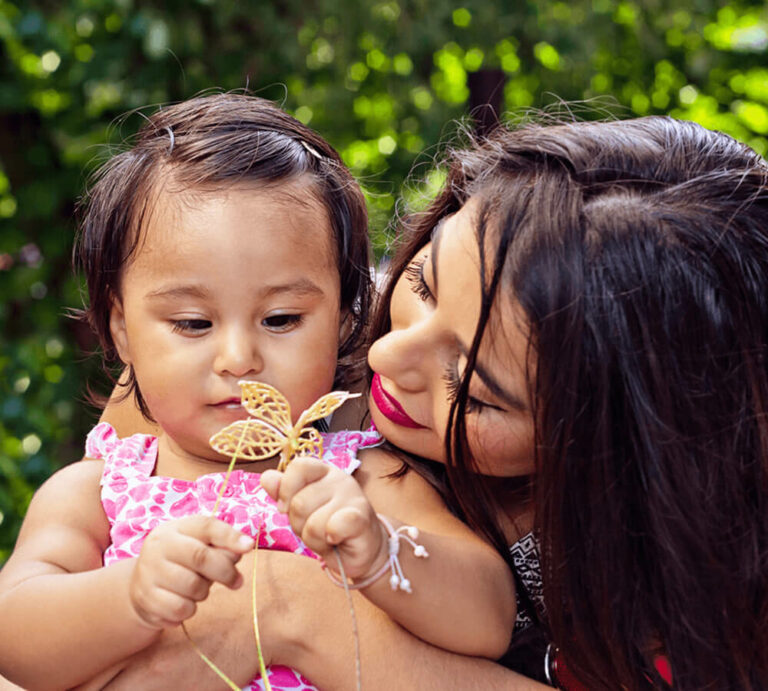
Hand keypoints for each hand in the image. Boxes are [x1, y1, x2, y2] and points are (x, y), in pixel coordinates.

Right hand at [129, 515, 253, 628]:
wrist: (141, 586)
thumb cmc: (180, 562)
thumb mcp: (198, 546)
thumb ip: (221, 545)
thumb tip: (245, 546)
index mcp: (174, 528)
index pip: (206, 526)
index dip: (230, 536)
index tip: (250, 547)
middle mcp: (158, 546)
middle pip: (201, 557)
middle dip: (226, 572)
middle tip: (237, 581)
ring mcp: (149, 572)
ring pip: (194, 587)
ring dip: (204, 592)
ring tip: (198, 589)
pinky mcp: (146, 599)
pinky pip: (182, 609)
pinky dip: (190, 609)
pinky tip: (183, 603)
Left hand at [261, 457, 385, 579]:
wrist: (363, 549)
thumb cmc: (329, 526)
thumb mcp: (302, 509)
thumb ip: (284, 492)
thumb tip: (266, 477)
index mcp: (323, 472)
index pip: (299, 466)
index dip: (286, 489)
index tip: (285, 509)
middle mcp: (339, 479)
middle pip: (299, 503)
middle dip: (300, 525)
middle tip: (316, 528)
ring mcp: (352, 496)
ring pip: (313, 523)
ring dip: (315, 539)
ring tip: (328, 537)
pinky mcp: (362, 518)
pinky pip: (334, 527)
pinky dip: (330, 538)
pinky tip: (337, 539)